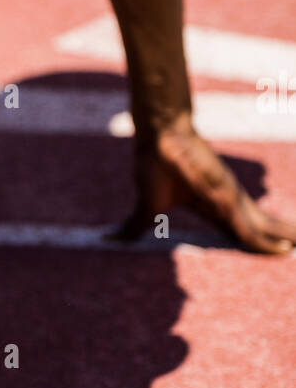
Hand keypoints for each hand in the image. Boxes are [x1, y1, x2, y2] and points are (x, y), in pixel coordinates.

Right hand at [113, 121, 295, 254]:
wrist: (161, 136)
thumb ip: (133, 227)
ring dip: (287, 239)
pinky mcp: (227, 199)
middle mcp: (230, 204)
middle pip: (263, 229)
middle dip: (284, 239)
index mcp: (215, 208)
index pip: (244, 232)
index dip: (263, 243)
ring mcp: (232, 200)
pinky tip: (287, 248)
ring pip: (266, 229)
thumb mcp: (145, 207)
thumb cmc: (154, 166)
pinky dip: (269, 242)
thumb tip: (109, 240)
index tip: (283, 251)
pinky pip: (251, 229)